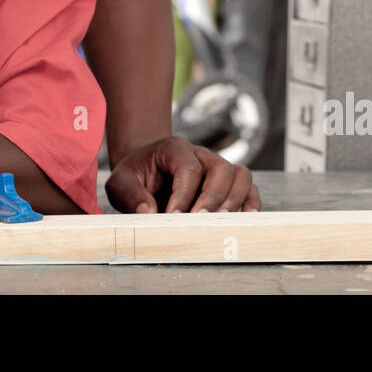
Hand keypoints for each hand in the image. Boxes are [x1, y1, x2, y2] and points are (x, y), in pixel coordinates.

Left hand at [105, 136, 261, 212]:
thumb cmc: (134, 176)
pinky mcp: (227, 182)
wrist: (144, 170)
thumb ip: (130, 195)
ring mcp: (217, 166)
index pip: (188, 169)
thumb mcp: (120, 182)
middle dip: (212, 197)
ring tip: (222, 223)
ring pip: (239, 175)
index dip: (183, 195)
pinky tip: (247, 219)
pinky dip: (251, 201)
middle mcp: (201, 154)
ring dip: (234, 199)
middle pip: (220, 168)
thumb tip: (148, 212)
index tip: (173, 218)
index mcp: (174, 148)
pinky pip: (248, 186)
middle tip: (201, 221)